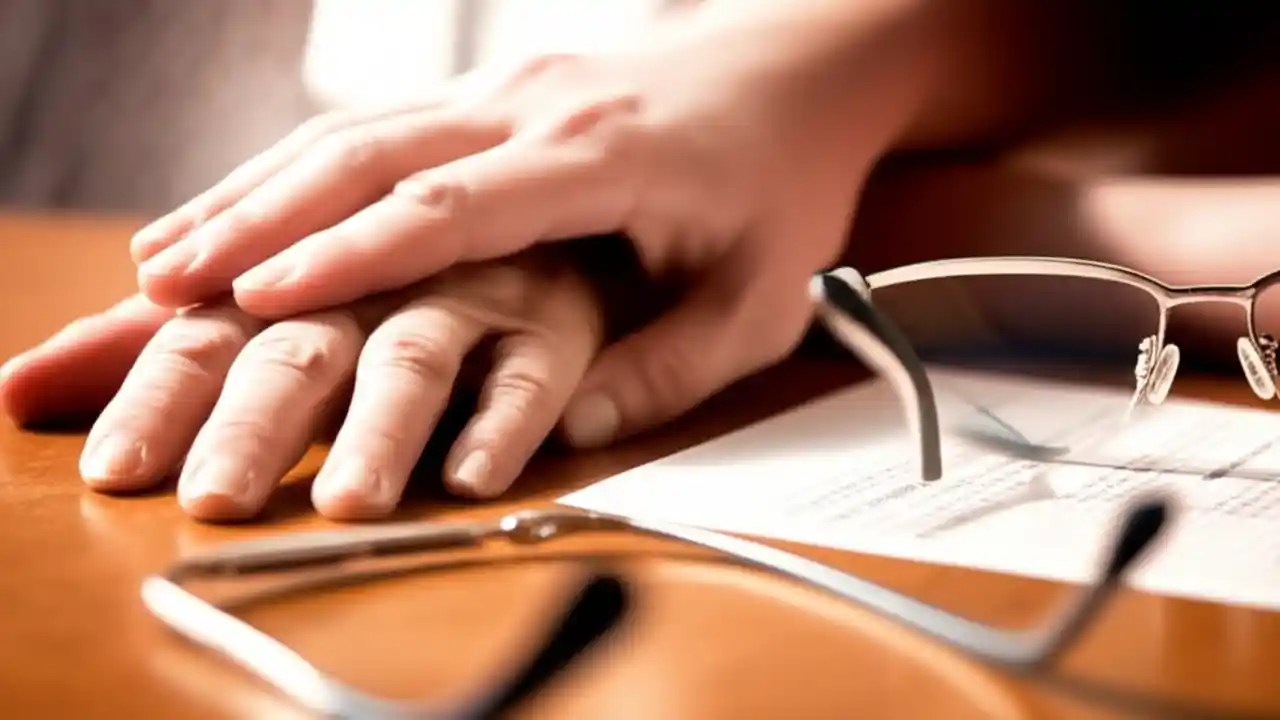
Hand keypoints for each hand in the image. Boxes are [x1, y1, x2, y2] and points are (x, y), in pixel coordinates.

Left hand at [2, 249, 603, 520]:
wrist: (544, 227)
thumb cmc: (397, 278)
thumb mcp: (273, 312)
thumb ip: (162, 355)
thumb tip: (19, 388)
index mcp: (299, 273)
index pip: (212, 329)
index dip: (163, 394)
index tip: (119, 468)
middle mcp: (374, 281)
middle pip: (303, 347)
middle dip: (255, 422)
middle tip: (216, 499)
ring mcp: (466, 298)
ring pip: (415, 356)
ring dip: (380, 427)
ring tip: (347, 501)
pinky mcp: (552, 326)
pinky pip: (531, 376)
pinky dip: (504, 423)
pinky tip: (473, 475)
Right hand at [127, 3, 933, 448]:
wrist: (794, 73)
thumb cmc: (782, 185)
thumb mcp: (760, 300)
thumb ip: (667, 368)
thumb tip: (565, 427)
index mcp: (600, 160)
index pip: (449, 206)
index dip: (346, 253)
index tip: (258, 297)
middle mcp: (537, 108)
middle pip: (371, 153)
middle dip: (258, 216)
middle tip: (164, 279)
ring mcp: (511, 87)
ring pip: (357, 130)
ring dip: (258, 188)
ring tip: (168, 250)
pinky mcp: (499, 91)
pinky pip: (380, 127)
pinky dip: (302, 170)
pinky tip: (249, 208)